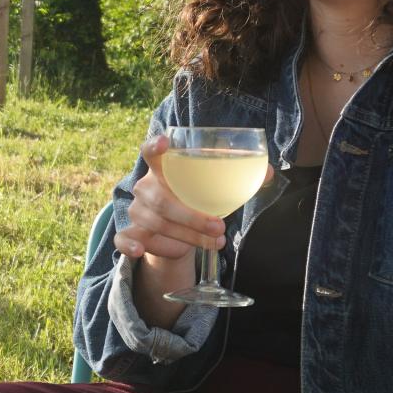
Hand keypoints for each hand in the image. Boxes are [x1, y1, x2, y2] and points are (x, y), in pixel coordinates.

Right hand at [115, 134, 271, 261]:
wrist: (177, 229)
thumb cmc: (195, 199)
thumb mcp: (213, 187)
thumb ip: (237, 178)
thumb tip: (268, 172)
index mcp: (162, 168)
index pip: (151, 151)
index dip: (155, 146)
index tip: (166, 142)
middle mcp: (145, 186)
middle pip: (163, 200)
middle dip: (193, 216)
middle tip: (219, 226)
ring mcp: (137, 210)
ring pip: (157, 223)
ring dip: (188, 236)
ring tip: (215, 242)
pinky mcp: (133, 231)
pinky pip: (124, 238)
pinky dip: (130, 244)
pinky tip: (141, 250)